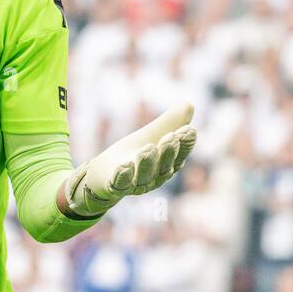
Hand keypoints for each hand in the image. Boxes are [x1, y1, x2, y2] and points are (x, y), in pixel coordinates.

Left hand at [63, 103, 197, 217]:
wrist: (103, 173)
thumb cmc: (132, 152)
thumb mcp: (151, 135)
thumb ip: (169, 122)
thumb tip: (189, 104)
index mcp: (166, 166)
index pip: (179, 156)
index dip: (185, 144)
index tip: (189, 129)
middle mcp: (154, 178)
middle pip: (164, 167)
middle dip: (168, 152)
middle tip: (171, 136)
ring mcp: (134, 185)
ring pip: (143, 176)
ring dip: (147, 162)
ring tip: (149, 147)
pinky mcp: (114, 187)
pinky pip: (119, 183)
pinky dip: (123, 175)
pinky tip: (125, 165)